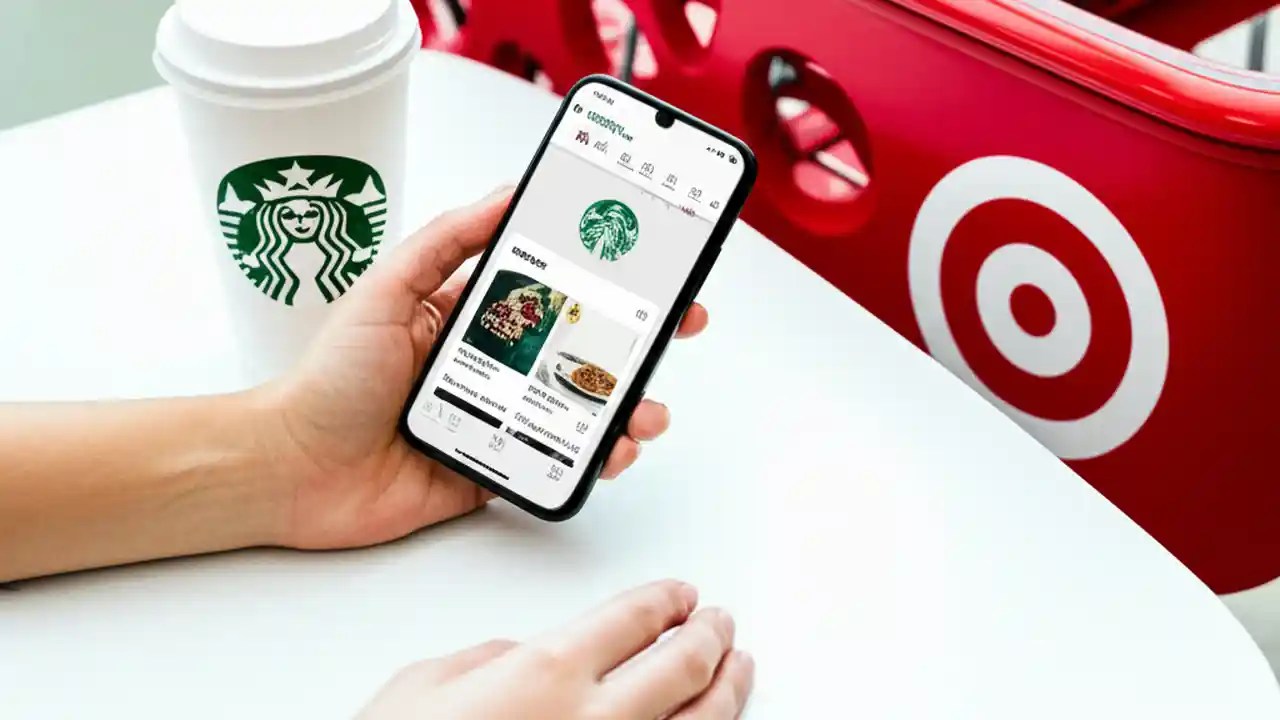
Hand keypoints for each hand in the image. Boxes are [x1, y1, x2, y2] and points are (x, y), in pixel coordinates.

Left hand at [259, 189, 709, 548]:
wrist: (293, 470)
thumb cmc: (329, 380)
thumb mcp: (385, 289)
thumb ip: (445, 241)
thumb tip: (505, 192)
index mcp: (466, 315)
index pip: (547, 287)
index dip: (599, 276)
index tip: (646, 263)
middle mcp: (489, 364)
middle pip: (577, 347)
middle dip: (634, 340)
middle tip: (678, 327)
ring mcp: (495, 417)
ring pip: (578, 407)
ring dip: (625, 404)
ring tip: (647, 407)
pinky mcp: (493, 466)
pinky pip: (555, 459)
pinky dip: (593, 457)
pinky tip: (612, 450)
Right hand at [357, 580, 753, 719]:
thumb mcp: (423, 686)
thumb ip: (486, 659)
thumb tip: (517, 654)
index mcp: (546, 670)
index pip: (633, 618)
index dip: (667, 600)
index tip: (681, 595)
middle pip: (682, 665)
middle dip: (710, 636)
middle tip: (720, 622)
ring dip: (729, 689)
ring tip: (739, 669)